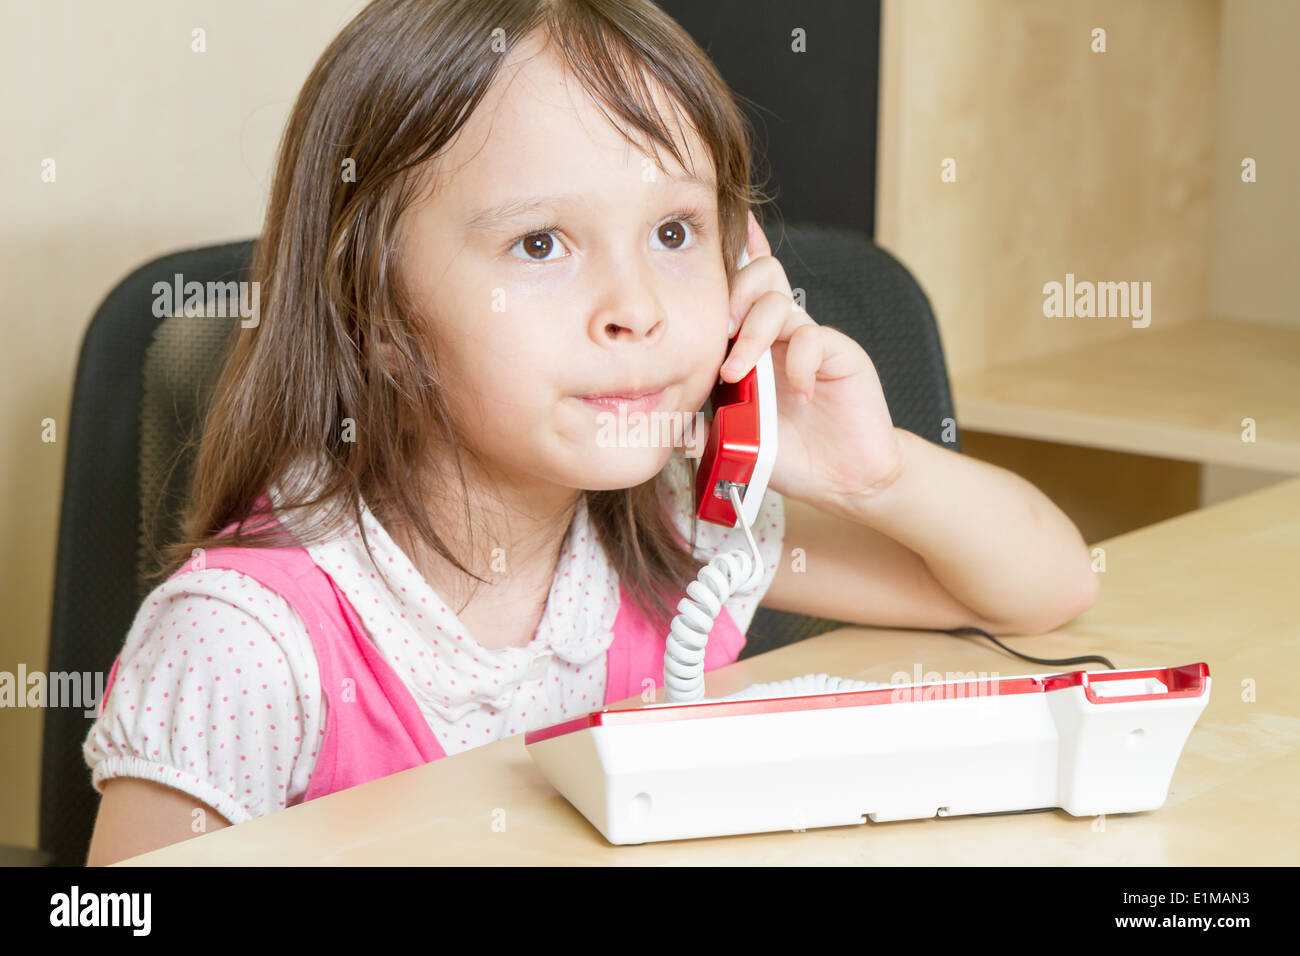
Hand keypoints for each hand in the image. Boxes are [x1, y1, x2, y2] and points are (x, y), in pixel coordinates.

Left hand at [720, 211, 904, 505]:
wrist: (842, 479)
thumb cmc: (791, 456)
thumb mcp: (734, 442)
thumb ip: (702, 427)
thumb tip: (665, 424)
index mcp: (753, 345)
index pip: (739, 290)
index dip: (728, 262)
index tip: (705, 246)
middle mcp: (780, 334)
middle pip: (760, 276)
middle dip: (733, 294)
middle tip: (720, 333)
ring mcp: (810, 341)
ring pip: (778, 303)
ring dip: (752, 336)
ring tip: (739, 374)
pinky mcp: (840, 353)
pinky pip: (814, 337)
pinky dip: (800, 364)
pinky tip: (800, 395)